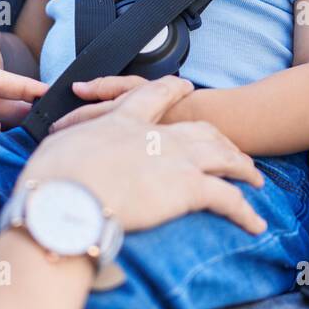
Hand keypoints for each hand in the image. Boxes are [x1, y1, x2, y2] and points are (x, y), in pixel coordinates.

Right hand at [19, 76, 266, 234]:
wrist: (68, 195)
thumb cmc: (53, 176)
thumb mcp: (58, 148)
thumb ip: (74, 140)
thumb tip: (65, 144)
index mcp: (124, 120)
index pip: (155, 95)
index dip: (173, 90)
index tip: (184, 86)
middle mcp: (157, 134)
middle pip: (200, 129)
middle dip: (221, 138)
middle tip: (233, 144)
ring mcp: (176, 158)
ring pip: (222, 156)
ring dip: (241, 167)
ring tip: (255, 177)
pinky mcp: (187, 188)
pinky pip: (226, 199)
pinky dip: (244, 211)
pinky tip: (254, 222)